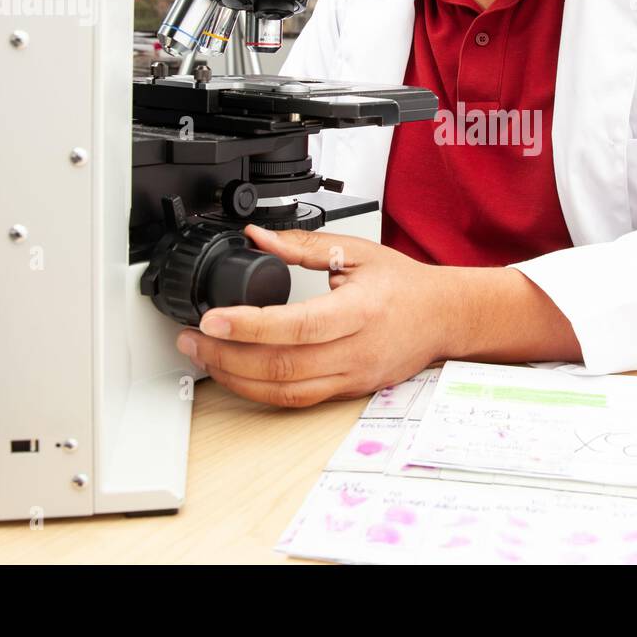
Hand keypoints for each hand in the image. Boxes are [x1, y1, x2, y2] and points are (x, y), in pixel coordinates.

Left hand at [175, 226, 461, 407]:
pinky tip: (236, 374)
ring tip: (204, 357)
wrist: (444, 317)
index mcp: (359, 311)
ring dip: (236, 378)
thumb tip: (259, 236)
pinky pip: (296, 400)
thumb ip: (303, 244)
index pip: (296, 326)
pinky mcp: (347, 391)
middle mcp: (355, 350)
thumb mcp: (356, 252)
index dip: (249, 326)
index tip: (212, 319)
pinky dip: (259, 390)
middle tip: (192, 339)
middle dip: (226, 356)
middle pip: (281, 366)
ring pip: (284, 392)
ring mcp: (352, 376)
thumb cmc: (405, 286)